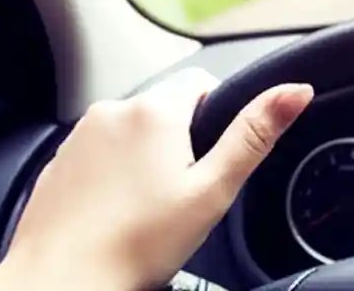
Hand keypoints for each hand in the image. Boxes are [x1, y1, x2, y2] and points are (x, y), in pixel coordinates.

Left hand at [0, 69, 312, 290]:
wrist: (61, 281)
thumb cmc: (137, 244)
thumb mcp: (213, 191)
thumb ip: (255, 135)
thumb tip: (295, 91)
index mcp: (155, 111)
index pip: (202, 83)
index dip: (217, 118)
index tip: (211, 160)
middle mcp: (113, 111)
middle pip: (166, 110)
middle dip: (180, 143)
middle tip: (183, 193)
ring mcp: (79, 137)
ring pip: (131, 134)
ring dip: (144, 158)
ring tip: (147, 209)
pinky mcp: (59, 163)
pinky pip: (99, 156)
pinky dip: (112, 177)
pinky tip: (117, 214)